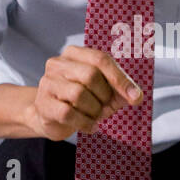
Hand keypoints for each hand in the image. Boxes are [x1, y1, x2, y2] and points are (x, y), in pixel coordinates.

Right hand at [25, 45, 141, 140]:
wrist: (50, 118)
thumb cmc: (80, 102)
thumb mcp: (103, 92)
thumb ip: (120, 90)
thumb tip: (135, 96)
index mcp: (74, 54)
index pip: (100, 59)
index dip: (120, 78)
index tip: (135, 96)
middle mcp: (58, 63)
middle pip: (90, 75)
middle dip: (104, 96)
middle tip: (105, 107)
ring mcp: (48, 82)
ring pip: (79, 94)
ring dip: (94, 110)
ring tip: (95, 116)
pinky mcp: (43, 103)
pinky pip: (68, 113)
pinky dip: (85, 123)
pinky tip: (90, 126)